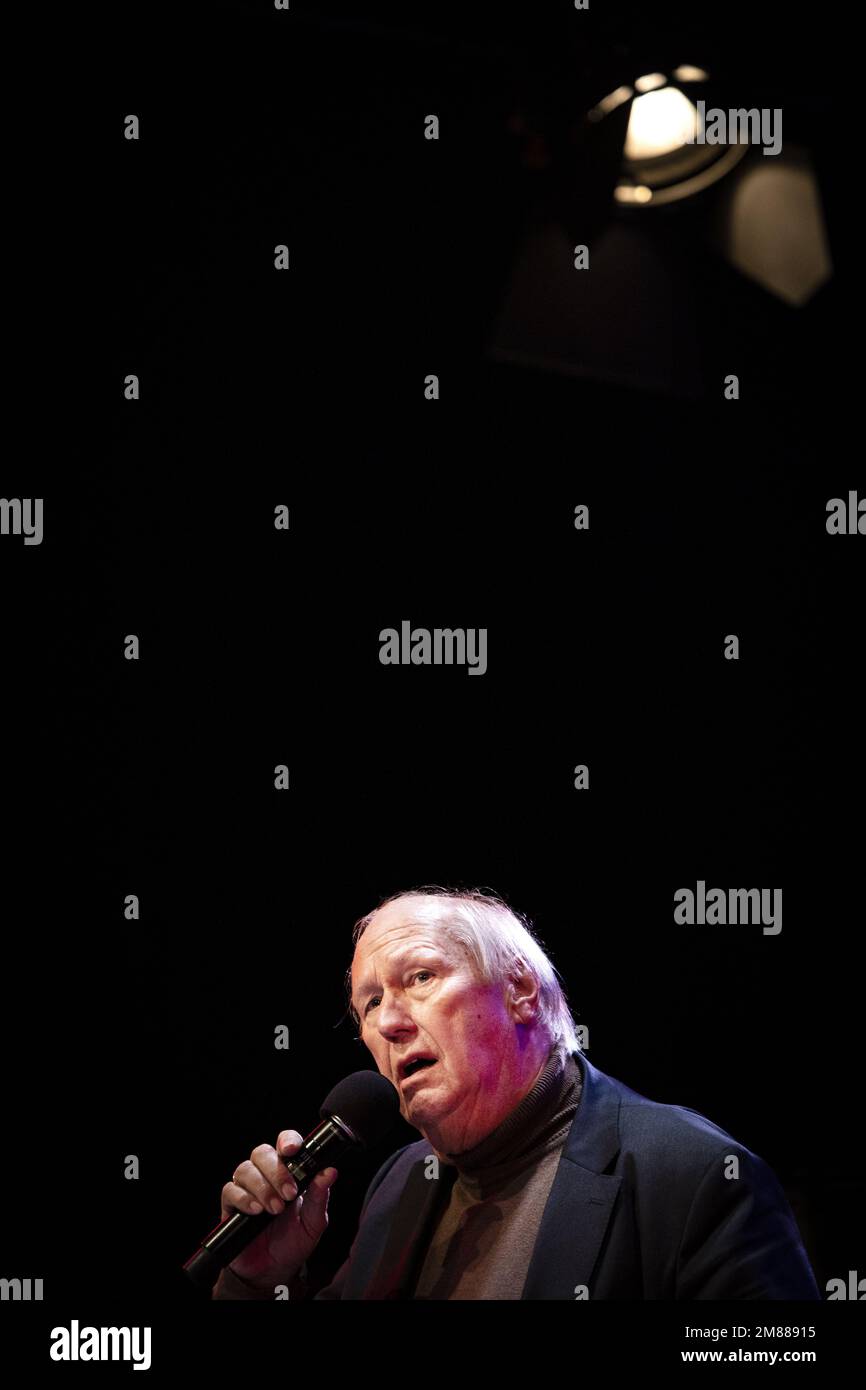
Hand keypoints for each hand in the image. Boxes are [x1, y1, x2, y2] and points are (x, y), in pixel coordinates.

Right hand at [219, 1130, 338, 1289]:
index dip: (287, 1141)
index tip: (293, 1151)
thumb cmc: (293, 1243)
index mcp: (288, 1172)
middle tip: (289, 1193)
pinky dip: (244, 1198)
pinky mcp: (230, 1205)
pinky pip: (230, 1190)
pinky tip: (256, 1211)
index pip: (284, 1143)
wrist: (272, 1273)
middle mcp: (265, 1175)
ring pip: (245, 1169)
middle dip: (276, 1171)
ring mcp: (246, 1189)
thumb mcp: (313, 1223)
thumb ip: (320, 1197)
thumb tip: (330, 1172)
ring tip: (275, 1209)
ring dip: (262, 1188)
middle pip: (262, 1152)